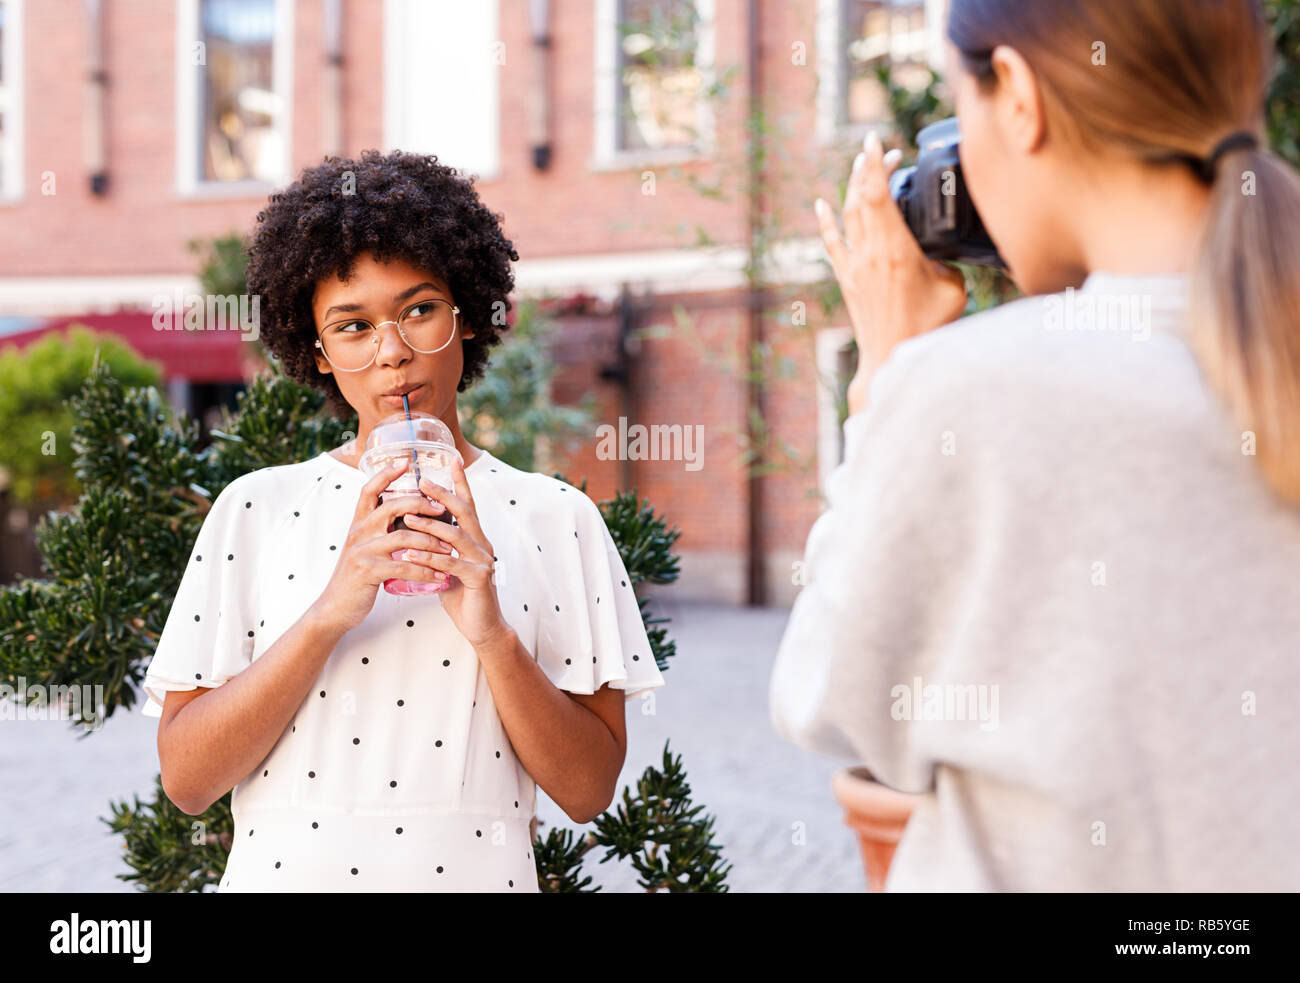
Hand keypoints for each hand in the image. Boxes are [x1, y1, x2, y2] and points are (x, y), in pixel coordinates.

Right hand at [308, 458, 451, 634]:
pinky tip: (440, 576)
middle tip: (443, 508)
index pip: (369, 490)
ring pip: (403, 536)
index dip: (385, 474)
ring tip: (450, 548)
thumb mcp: (364, 548)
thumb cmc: (356, 577)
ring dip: (431, 541)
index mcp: (359, 524)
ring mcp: (362, 551)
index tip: (404, 463)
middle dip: (421, 504)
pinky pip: (403, 565)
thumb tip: (406, 517)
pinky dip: (426, 570)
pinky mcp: (368, 571)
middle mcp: (358, 532)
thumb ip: (380, 531)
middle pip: (392, 507)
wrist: (334, 607)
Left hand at [402, 455, 509, 649]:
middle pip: (464, 512)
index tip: (450, 461)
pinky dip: (430, 557)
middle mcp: (482, 544)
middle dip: (442, 494)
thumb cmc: (462, 595)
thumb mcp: (447, 565)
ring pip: (456, 535)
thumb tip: (413, 530)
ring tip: (408, 517)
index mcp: (475, 538)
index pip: (467, 505)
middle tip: (421, 480)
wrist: (482, 626)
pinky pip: (452, 563)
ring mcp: (483, 560)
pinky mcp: (479, 578)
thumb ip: (437, 547)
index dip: (459, 483)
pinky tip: (411, 554)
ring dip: (430, 525)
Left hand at [816, 130, 967, 412]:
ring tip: (861, 166)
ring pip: (847, 215)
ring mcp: (854, 266)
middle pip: (862, 197)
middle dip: (870, 168)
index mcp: (895, 249)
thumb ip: (946, 264)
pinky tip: (821, 203)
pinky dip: (826, 220)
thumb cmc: (925, 328)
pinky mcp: (847, 280)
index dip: (876, 164)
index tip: (877, 141)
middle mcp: (869, 252)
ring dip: (853, 187)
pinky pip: (831, 243)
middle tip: (884, 151)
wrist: (891, 358)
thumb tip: (939, 257)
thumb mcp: (952, 289)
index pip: (879, 195)